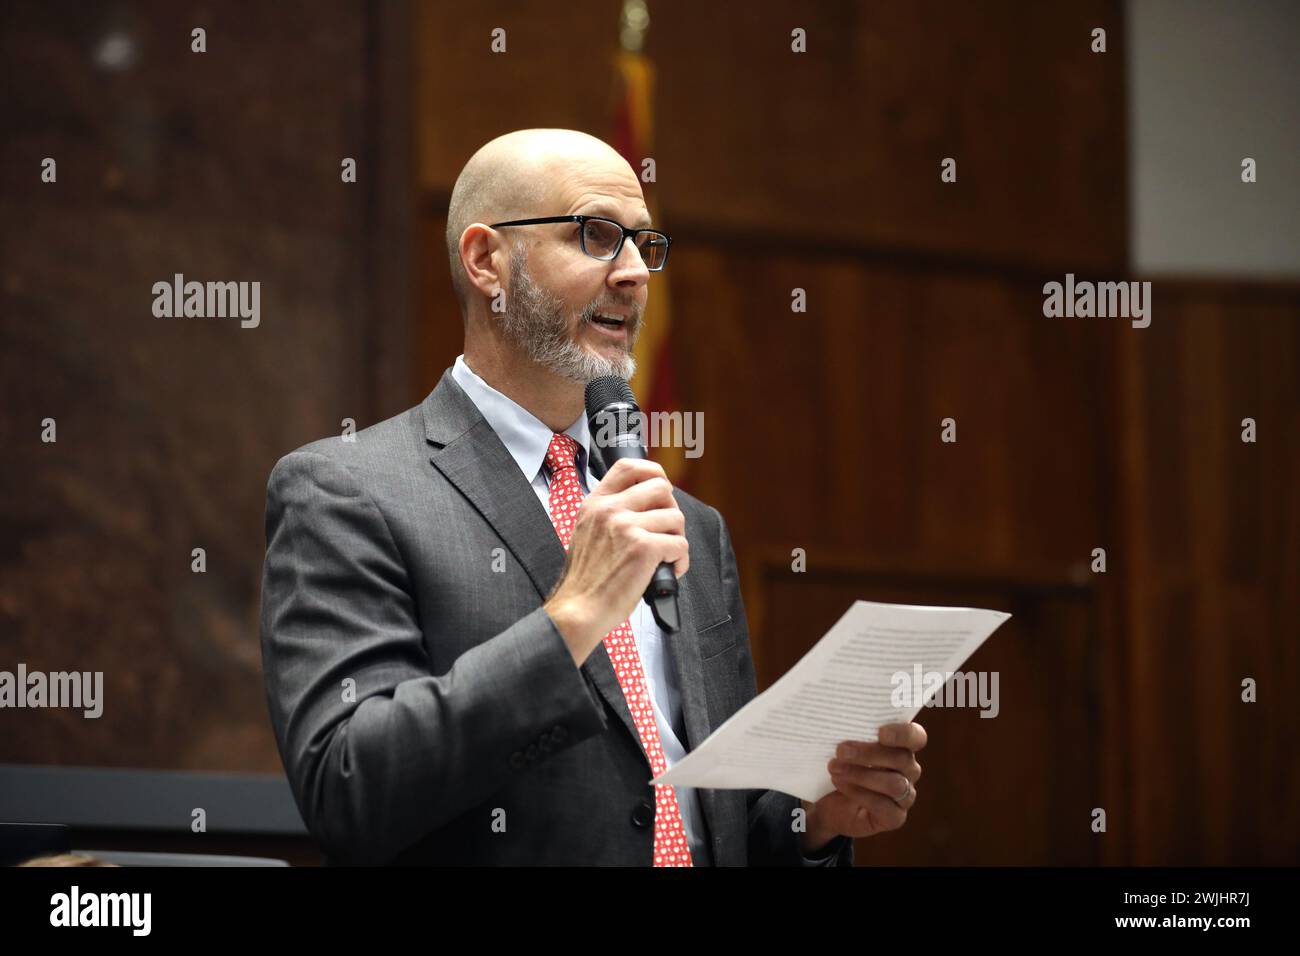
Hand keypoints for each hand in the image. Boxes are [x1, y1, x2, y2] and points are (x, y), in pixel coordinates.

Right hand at [544, 458, 688, 664]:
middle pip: (662, 488)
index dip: (653, 473)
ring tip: (666, 558)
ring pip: (676, 518)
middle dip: (671, 511)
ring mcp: (626, 526)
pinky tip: (668, 571)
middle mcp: (610, 509)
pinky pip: (680, 544)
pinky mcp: (644, 548)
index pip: (629, 467)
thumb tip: (646, 505)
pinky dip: (681, 561)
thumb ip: (610, 514)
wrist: (578, 610)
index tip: (661, 490)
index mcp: (595, 503)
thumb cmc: (586, 580)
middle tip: (665, 533)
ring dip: (677, 540)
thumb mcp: (587, 533)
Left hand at [799, 722, 926, 852]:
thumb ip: (852, 734)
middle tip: (841, 750)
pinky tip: (841, 784)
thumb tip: (841, 721)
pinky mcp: (895, 817)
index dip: (903, 733)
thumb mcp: (845, 746)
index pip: (916, 736)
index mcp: (902, 746)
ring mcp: (905, 795)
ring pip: (894, 784)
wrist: (829, 802)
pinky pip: (884, 806)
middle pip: (901, 758)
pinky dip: (859, 793)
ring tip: (835, 768)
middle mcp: (908, 770)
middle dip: (869, 753)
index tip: (881, 733)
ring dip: (861, 775)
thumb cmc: (841, 765)